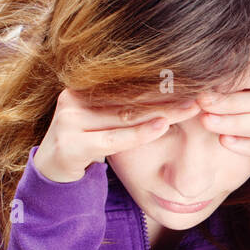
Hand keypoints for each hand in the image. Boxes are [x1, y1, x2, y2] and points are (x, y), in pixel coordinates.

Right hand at [34, 87, 201, 182]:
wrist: (51, 171)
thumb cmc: (85, 141)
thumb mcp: (101, 120)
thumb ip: (122, 105)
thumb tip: (166, 89)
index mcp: (81, 87)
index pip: (127, 83)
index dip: (158, 82)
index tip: (187, 78)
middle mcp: (72, 99)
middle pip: (128, 97)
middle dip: (165, 95)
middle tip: (198, 90)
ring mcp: (69, 121)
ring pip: (124, 116)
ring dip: (162, 112)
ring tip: (190, 107)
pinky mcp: (72, 145)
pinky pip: (114, 139)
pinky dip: (140, 133)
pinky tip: (163, 125)